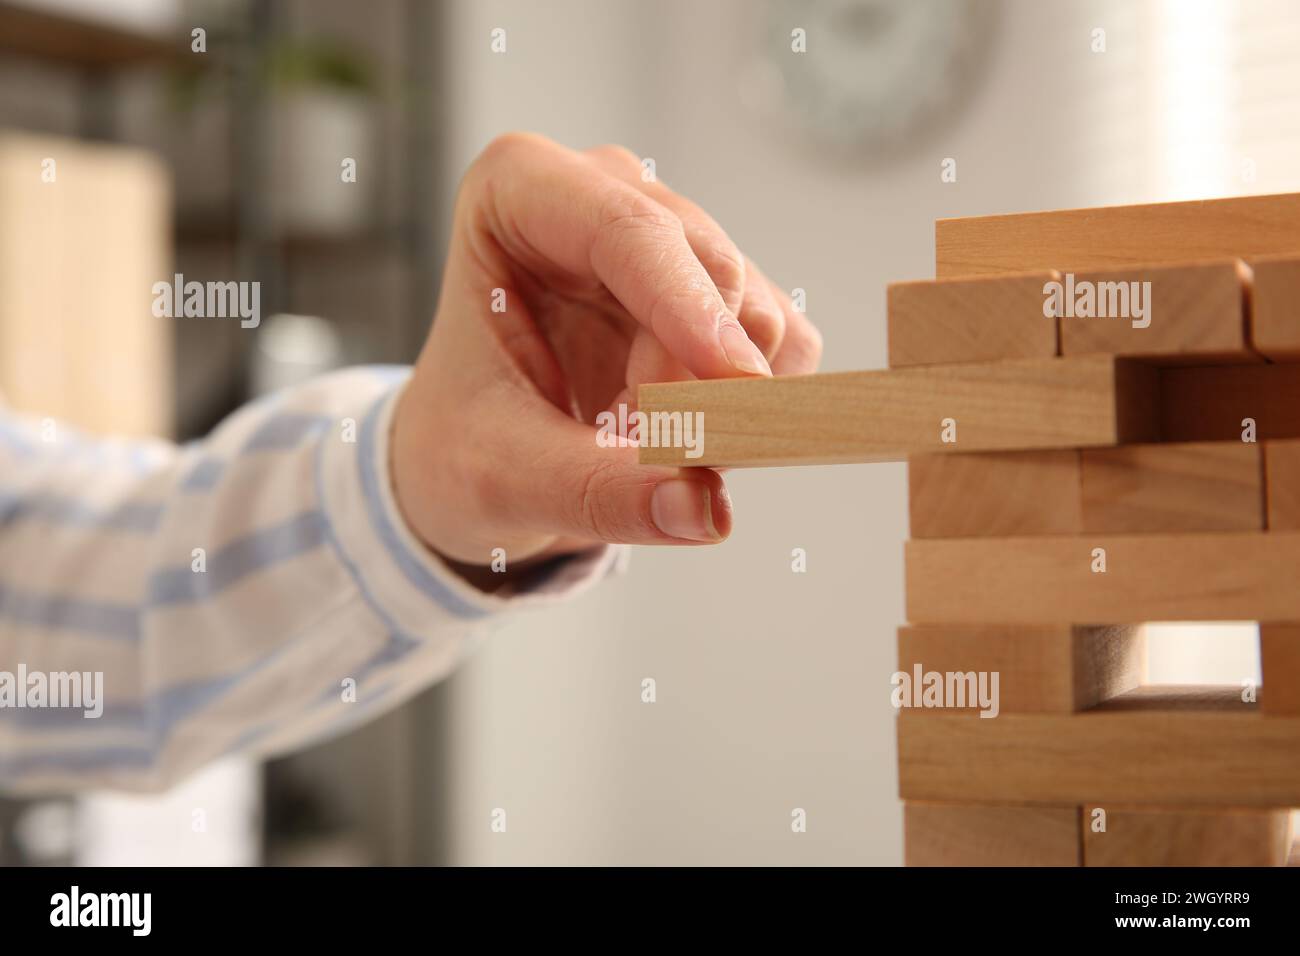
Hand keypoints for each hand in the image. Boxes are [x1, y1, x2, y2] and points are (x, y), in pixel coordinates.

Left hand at [391, 133, 822, 573]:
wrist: (479, 458)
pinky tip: (682, 434)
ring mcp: (675, 239)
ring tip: (637, 449)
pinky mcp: (726, 295)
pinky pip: (783, 347)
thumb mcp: (503, 477)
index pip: (624, 227)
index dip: (686, 305)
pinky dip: (750, 410)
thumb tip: (704, 512)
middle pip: (708, 270)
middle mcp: (608, 192)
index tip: (735, 383)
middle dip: (701, 382)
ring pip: (756, 312)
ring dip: (722, 405)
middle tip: (662, 463)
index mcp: (519, 190)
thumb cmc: (463, 441)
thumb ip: (596, 493)